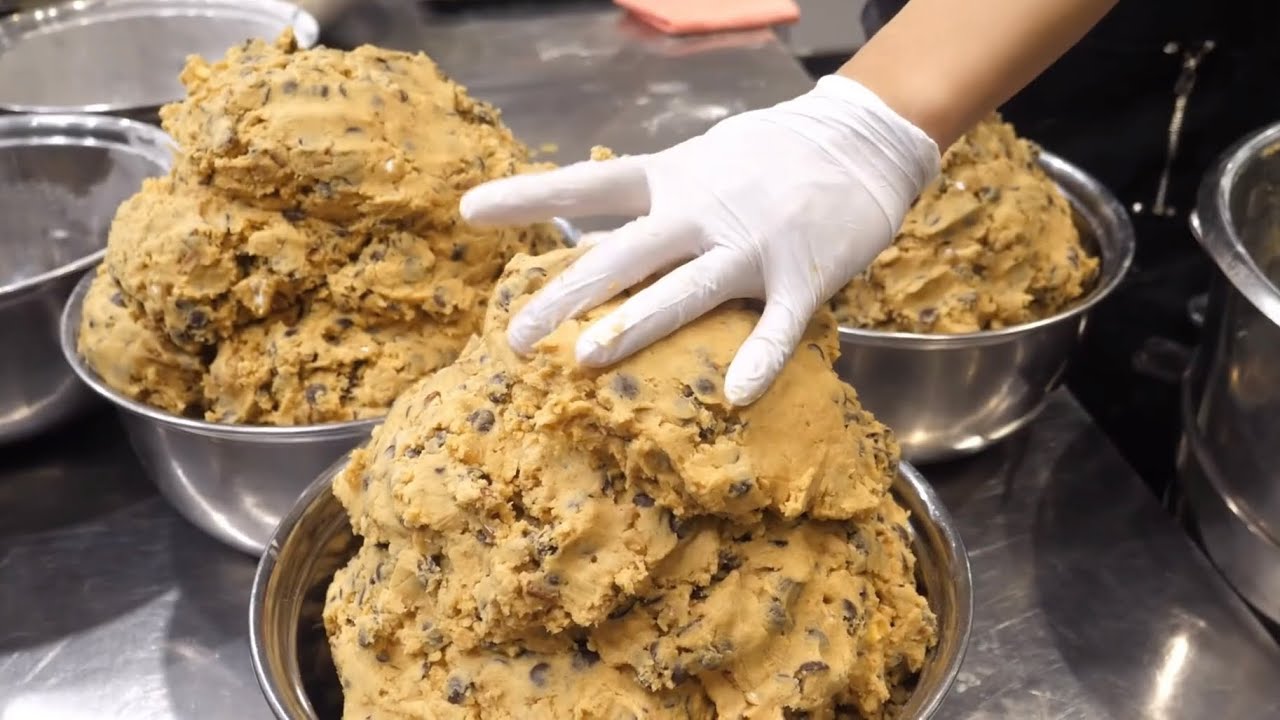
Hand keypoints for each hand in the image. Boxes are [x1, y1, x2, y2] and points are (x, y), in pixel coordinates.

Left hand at [460, 75, 938, 405]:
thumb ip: (648, 202)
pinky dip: (761, 357)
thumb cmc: (766, 158)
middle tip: (517, 337)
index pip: (589, 184)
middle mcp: (701, 211)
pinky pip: (779, 325)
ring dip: (637, 323)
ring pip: (686, 288)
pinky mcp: (802, 275)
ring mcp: (751, 245)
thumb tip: (588, 243)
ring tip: (588, 358)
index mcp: (672, 179)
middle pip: (624, 252)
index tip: (469, 210)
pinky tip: (736, 393)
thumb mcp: (697, 163)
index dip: (530, 197)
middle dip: (567, 294)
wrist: (858, 142)